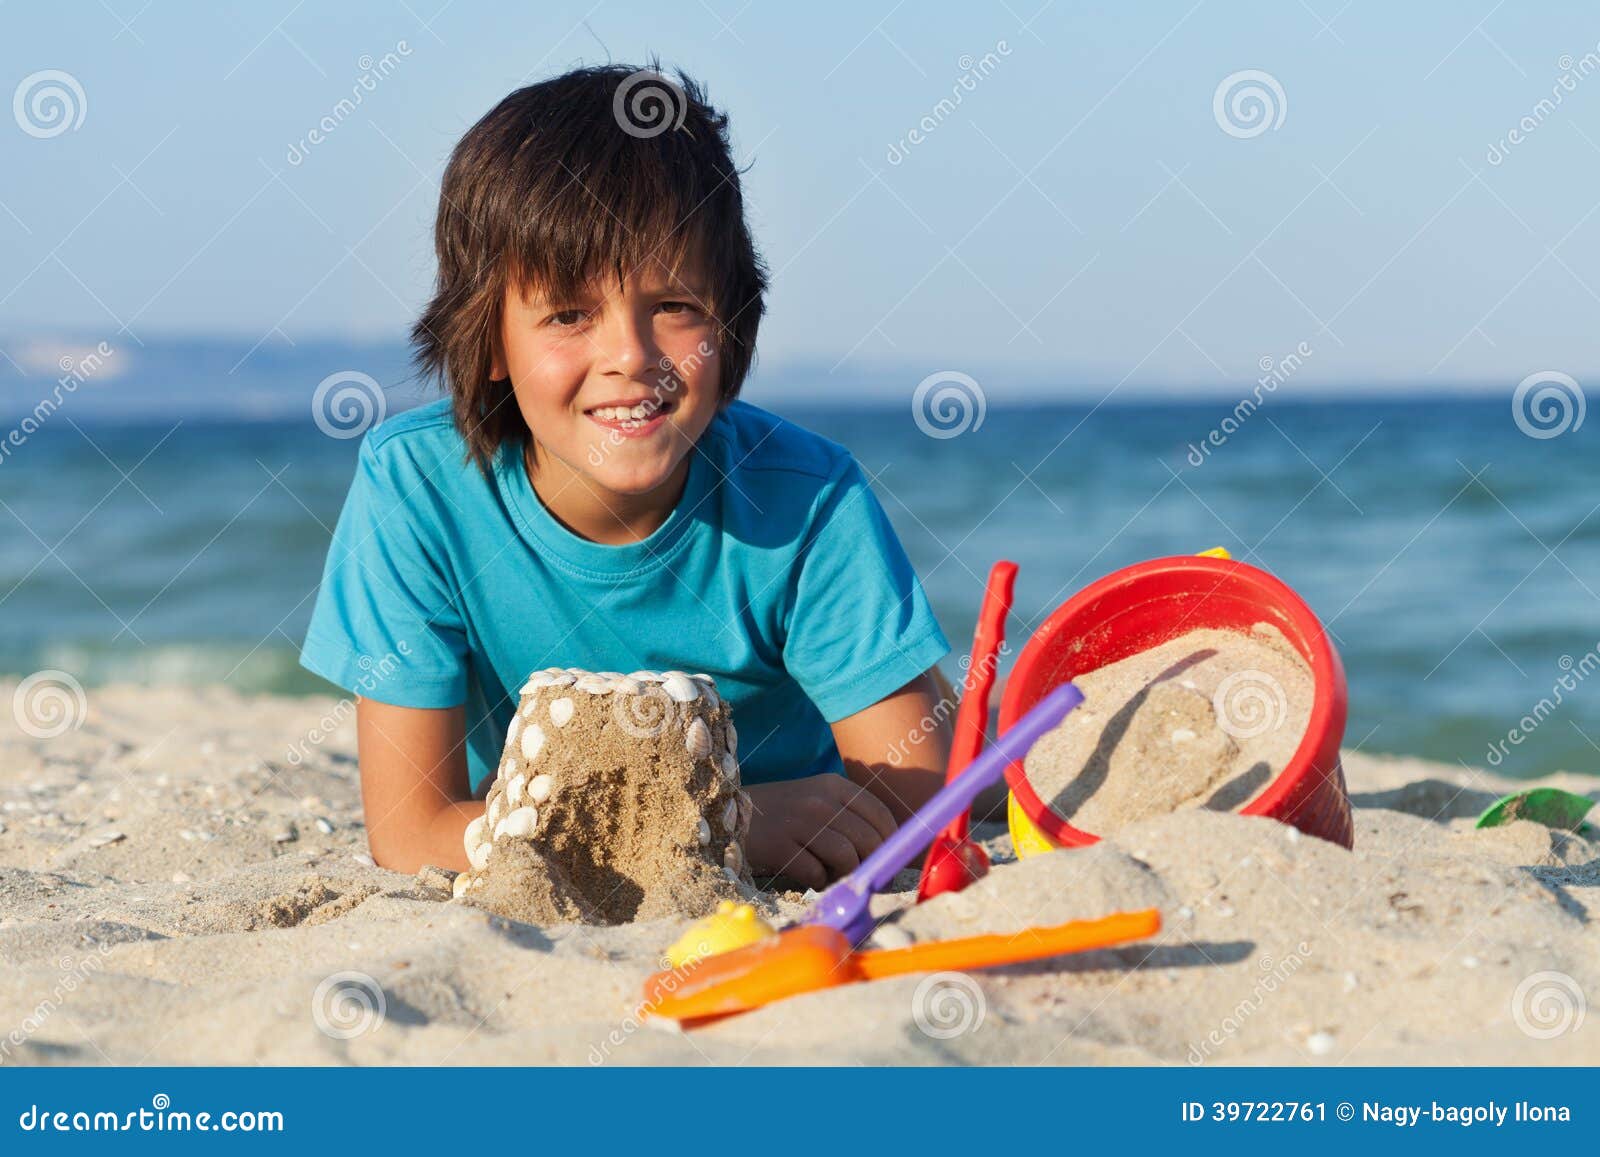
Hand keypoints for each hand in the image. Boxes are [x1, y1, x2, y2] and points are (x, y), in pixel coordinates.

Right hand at [742, 774, 898, 889]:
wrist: (731, 814)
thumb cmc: (783, 812)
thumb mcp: (817, 798)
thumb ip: (849, 814)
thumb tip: (886, 847)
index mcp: (833, 786)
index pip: (879, 814)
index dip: (890, 841)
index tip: (888, 858)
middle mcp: (819, 800)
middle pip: (867, 838)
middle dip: (872, 863)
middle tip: (867, 878)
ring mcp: (799, 822)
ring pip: (846, 857)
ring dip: (844, 874)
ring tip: (832, 874)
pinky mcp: (780, 846)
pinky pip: (816, 873)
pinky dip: (819, 881)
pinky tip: (810, 876)